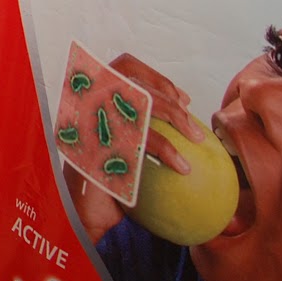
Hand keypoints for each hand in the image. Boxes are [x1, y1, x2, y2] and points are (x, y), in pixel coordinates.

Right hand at [61, 53, 196, 241]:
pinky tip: (182, 167)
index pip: (124, 67)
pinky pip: (138, 139)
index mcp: (92, 96)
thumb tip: (184, 107)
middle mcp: (86, 105)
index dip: (156, 77)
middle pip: (134, 85)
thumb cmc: (110, 178)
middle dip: (169, 103)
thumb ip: (142, 121)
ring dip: (172, 120)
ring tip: (195, 140)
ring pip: (137, 106)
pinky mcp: (95, 147)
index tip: (182, 98)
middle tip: (193, 128)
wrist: (86, 214)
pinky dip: (165, 150)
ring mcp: (88, 123)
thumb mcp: (124, 142)